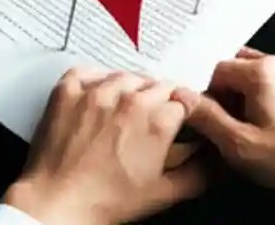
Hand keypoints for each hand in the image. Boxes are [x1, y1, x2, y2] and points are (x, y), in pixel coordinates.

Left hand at [5, 68, 206, 224]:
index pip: (185, 100)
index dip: (184, 113)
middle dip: (161, 102)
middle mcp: (129, 99)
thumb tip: (216, 159)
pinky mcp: (68, 90)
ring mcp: (96, 91)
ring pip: (128, 76)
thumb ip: (198, 171)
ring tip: (127, 112)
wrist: (57, 204)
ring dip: (132, 89)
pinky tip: (100, 95)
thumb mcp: (164, 193)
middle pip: (159, 85)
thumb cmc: (105, 202)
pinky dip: (98, 79)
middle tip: (151, 123)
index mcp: (157, 121)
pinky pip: (90, 71)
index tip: (177, 121)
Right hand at [174, 47, 274, 204]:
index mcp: (261, 72)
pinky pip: (264, 89)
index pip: (213, 70)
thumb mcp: (240, 144)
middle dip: (221, 99)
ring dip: (238, 104)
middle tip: (223, 128)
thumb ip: (206, 118)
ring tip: (243, 133)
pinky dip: (254, 107)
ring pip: (247, 82)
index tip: (206, 121)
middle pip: (230, 71)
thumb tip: (182, 98)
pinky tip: (259, 133)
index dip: (204, 98)